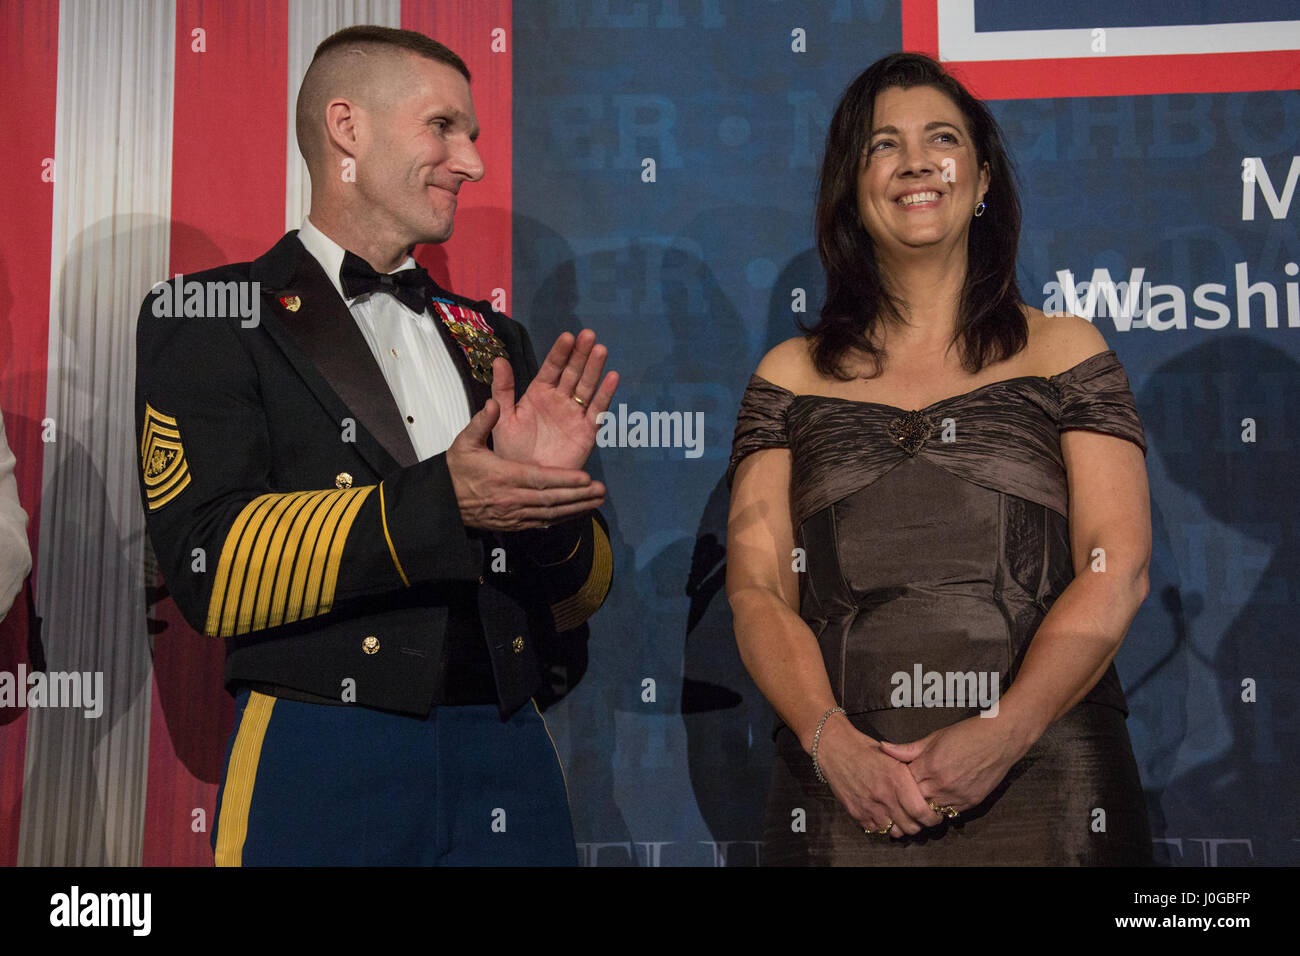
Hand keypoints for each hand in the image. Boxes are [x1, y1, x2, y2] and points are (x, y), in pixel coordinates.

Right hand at [446, 399, 605, 530]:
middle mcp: (512, 499)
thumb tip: (493, 403)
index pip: (540, 480)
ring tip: (597, 503)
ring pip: (550, 514)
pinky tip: (576, 514)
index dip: (564, 480)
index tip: (586, 477)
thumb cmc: (456, 470)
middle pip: (551, 500)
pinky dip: (561, 519)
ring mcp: (513, 515)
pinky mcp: (513, 525)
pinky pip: (542, 524)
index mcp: (503, 477)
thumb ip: (481, 423)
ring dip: (575, 509)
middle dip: (578, 496)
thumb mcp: (464, 443)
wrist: (442, 502)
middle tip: (601, 491)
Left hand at [490, 330, 618, 470]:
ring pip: (587, 387)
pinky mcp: (587, 431)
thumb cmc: (512, 451)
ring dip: (595, 369)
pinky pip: (598, 411)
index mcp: (539, 393)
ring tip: (601, 350)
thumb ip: (503, 389)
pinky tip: (612, 378)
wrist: (526, 482)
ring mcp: (574, 414)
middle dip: (581, 354)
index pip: (552, 367)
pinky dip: (606, 395)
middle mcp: (560, 400)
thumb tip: (498, 359)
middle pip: (573, 372)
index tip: (568, 336)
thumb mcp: (503, 418)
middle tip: (589, 336)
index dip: (560, 352)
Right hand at [815, 715, 943, 838]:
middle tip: (918, 819)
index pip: (920, 811)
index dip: (931, 818)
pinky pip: (875, 829)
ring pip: (894, 831)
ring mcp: (868, 805)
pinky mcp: (855, 811)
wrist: (834, 748)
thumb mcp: (891, 755)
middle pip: (909, 826)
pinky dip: (882, 825)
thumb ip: (908, 773)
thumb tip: (925, 788)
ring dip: (900, 827)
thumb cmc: (863, 749)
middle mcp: (883, 794)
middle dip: (918, 825)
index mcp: (896, 778)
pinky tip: (883, 814)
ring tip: (900, 817)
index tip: (934, 817)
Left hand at [879, 715, 1026, 815]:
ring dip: (924, 806)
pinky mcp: (970, 803)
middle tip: (905, 795)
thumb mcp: (934, 737)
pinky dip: (942, 809)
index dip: (898, 783)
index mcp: (928, 766)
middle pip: (914, 800)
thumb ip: (908, 749)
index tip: (896, 781)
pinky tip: (939, 801)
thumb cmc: (967, 734)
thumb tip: (883, 748)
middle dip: (908, 798)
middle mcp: (941, 785)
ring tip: (920, 800)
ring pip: (931, 811)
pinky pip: (949, 813)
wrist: (1000, 739)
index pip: (903, 783)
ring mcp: (956, 796)